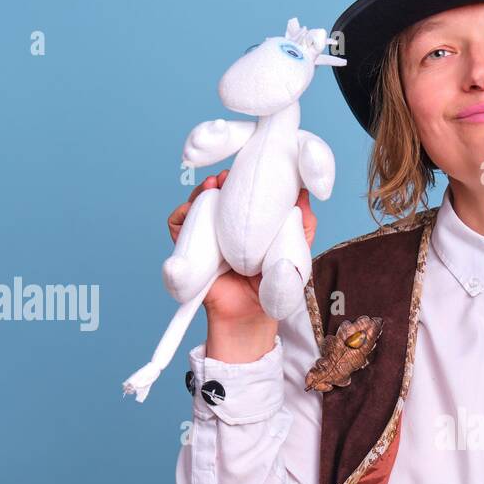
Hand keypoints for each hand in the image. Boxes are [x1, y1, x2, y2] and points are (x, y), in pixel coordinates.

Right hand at [168, 176, 317, 363]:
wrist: (253, 316)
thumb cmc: (274, 285)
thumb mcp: (296, 251)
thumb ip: (302, 224)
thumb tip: (305, 193)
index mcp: (250, 221)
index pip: (242, 190)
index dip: (243, 175)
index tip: (251, 166)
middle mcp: (226, 224)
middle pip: (216, 191)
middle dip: (221, 179)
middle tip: (227, 176)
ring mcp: (205, 235)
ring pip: (196, 203)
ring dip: (200, 192)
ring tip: (212, 187)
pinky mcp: (189, 249)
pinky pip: (178, 224)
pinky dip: (182, 214)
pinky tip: (193, 210)